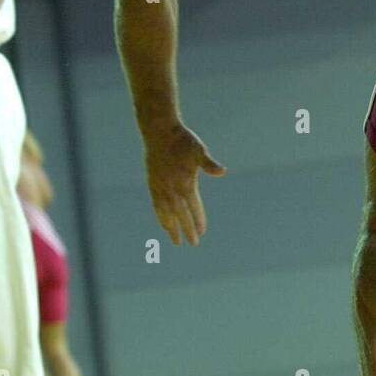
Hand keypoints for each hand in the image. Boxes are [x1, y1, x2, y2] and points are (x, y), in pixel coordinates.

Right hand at [144, 122, 226, 246]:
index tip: (201, 233)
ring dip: (171, 227)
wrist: (160, 132)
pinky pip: (156, 204)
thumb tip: (222, 171)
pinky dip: (160, 215)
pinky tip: (163, 223)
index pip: (193, 207)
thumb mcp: (199, 150)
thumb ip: (209, 163)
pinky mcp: (152, 184)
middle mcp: (171, 188)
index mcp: (185, 183)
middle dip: (186, 230)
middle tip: (193, 244)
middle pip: (180, 214)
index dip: (198, 221)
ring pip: (166, 212)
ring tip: (175, 240)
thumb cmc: (183, 141)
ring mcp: (160, 187)